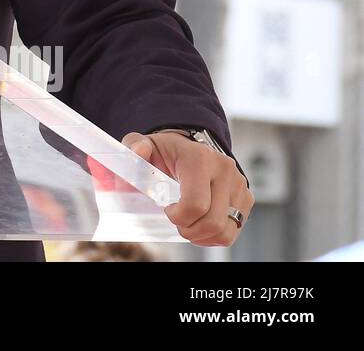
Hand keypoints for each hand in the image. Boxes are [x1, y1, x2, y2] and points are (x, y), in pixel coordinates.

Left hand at [122, 130, 254, 246]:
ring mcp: (238, 185)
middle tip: (176, 221)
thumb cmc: (165, 151)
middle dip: (188, 230)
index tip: (167, 209)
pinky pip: (233, 231)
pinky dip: (214, 236)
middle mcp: (224, 170)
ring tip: (188, 224)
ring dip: (202, 236)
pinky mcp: (246, 198)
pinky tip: (200, 225)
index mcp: (200, 158)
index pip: (195, 204)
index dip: (178, 217)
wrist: (189, 147)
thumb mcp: (144, 143)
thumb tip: (139, 151)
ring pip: (225, 231)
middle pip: (212, 222)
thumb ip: (134, 145)